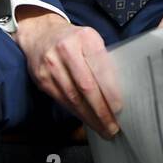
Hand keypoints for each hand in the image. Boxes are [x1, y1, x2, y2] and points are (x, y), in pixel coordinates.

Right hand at [15, 10, 121, 139]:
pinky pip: (62, 100)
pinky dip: (76, 113)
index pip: (101, 67)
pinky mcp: (42, 78)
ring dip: (89, 117)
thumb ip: (103, 60)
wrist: (41, 34)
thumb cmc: (74, 40)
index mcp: (85, 38)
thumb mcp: (91, 40)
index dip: (110, 91)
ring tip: (102, 128)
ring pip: (73, 98)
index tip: (119, 108)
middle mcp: (66, 50)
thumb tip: (120, 91)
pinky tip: (86, 120)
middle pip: (86, 86)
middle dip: (101, 110)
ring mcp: (51, 65)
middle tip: (112, 127)